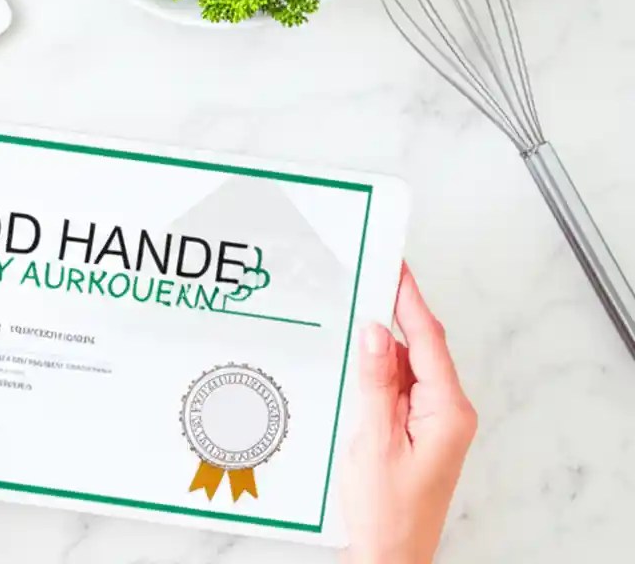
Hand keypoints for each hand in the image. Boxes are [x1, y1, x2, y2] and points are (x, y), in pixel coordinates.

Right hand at [342, 264, 477, 563]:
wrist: (387, 557)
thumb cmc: (386, 514)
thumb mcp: (375, 440)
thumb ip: (377, 383)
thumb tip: (378, 332)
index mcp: (448, 411)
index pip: (429, 340)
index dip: (410, 300)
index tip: (395, 267)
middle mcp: (447, 413)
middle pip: (421, 348)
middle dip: (394, 313)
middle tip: (367, 277)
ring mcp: (433, 423)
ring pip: (407, 368)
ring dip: (382, 345)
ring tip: (352, 314)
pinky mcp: (416, 433)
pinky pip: (399, 389)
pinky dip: (378, 372)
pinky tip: (355, 363)